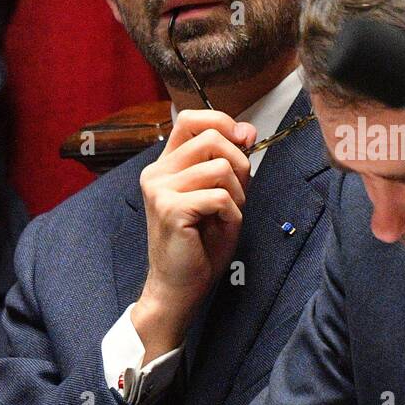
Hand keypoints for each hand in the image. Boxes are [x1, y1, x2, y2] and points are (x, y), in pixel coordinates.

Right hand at [131, 109, 254, 361]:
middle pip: (212, 138)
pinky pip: (220, 196)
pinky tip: (219, 227)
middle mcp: (157, 172)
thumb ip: (231, 161)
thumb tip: (247, 129)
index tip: (244, 139)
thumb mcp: (222, 194)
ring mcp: (160, 189)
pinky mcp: (170, 209)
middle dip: (240, 164)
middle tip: (236, 195)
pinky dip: (232, 213)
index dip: (222, 122)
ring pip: (221, 168)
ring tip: (225, 216)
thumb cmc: (200, 243)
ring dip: (237, 194)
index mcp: (166, 165)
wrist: (180, 286)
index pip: (190, 118)